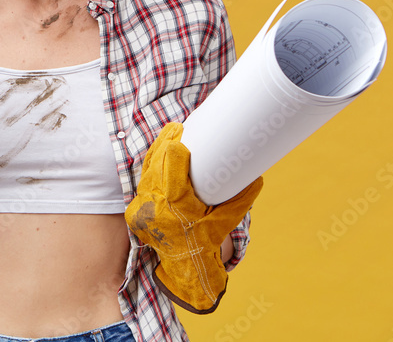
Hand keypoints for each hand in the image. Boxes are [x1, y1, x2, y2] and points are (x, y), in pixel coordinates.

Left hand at [125, 122, 261, 313]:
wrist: (185, 264)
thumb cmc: (207, 240)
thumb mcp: (225, 221)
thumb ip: (241, 200)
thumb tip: (258, 178)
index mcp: (176, 206)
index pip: (171, 172)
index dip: (173, 152)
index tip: (179, 134)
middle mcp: (155, 206)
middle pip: (156, 166)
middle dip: (164, 145)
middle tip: (175, 129)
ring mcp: (142, 208)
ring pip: (147, 172)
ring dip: (156, 154)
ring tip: (167, 136)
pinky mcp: (134, 211)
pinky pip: (141, 183)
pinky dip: (149, 169)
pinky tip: (156, 155)